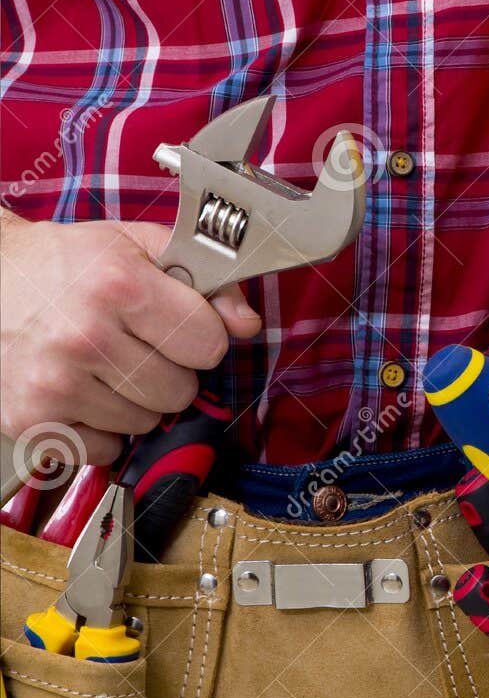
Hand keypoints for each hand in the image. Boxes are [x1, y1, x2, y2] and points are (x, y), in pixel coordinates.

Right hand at [0, 212, 260, 464]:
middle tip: (135, 346)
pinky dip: (100, 430)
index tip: (178, 326)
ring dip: (134, 401)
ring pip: (145, 423)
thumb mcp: (137, 247)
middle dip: (169, 371)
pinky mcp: (31, 419)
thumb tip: (247, 325)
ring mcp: (54, 383)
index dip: (201, 337)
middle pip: (180, 391)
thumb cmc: (66, 263)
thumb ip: (205, 281)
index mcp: (119, 287)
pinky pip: (105, 450)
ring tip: (102, 365)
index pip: (208, 345)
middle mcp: (85, 337)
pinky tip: (81, 393)